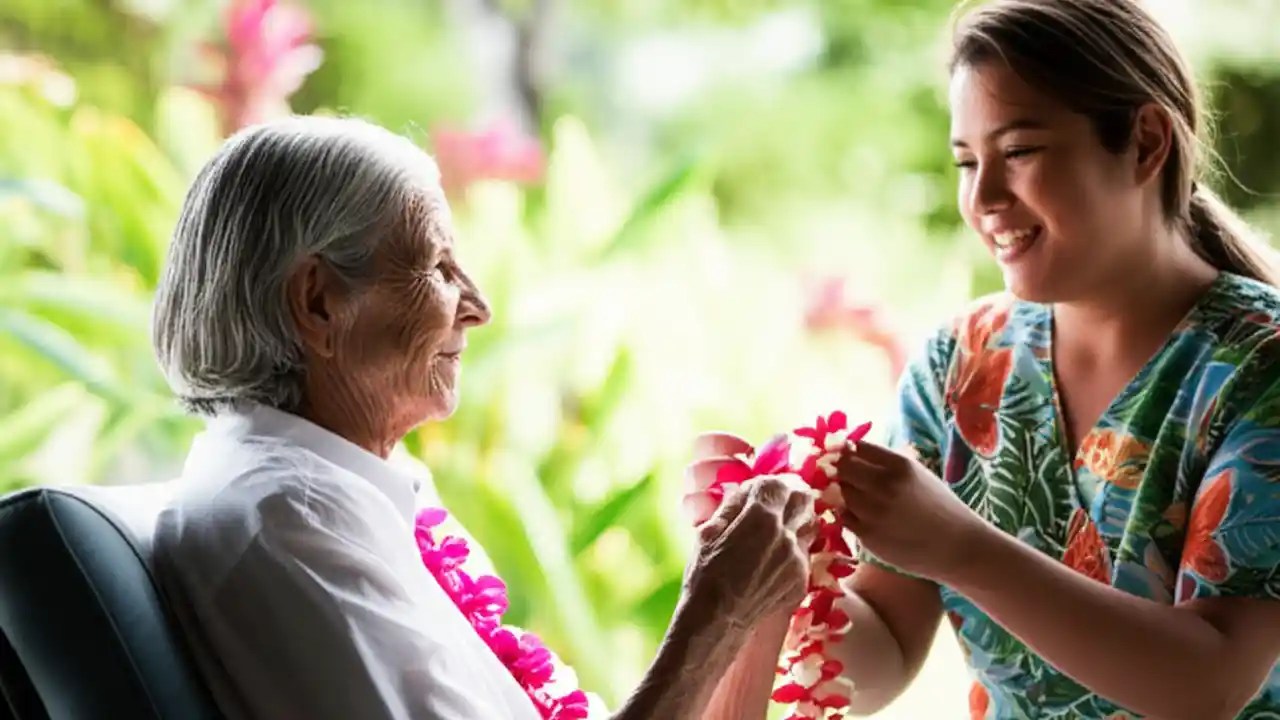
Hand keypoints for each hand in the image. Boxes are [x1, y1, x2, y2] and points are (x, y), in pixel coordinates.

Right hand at [682, 435, 815, 626]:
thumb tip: (745, 490)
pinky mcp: (802, 579)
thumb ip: (732, 506)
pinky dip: (795, 547)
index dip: (770, 483)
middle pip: (805, 498)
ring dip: (799, 518)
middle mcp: (786, 535)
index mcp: (760, 518)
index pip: (779, 483)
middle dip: (792, 494)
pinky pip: (805, 552)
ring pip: (812, 524)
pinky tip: (776, 557)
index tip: (761, 489)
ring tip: (781, 526)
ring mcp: (798, 559)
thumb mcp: (709, 532)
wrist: (717, 621)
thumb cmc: (705, 575)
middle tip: (780, 500)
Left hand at [838, 441, 987, 581]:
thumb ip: (886, 464)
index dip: (850, 451)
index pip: (859, 448)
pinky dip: (848, 514)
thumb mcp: (918, 474)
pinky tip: (863, 516)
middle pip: (843, 468)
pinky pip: (844, 517)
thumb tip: (851, 451)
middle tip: (848, 477)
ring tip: (862, 499)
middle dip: (843, 470)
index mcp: (899, 466)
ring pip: (840, 493)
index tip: (849, 456)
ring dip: (845, 493)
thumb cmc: (939, 507)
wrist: (957, 546)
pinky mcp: (867, 535)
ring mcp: (873, 512)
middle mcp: (884, 485)